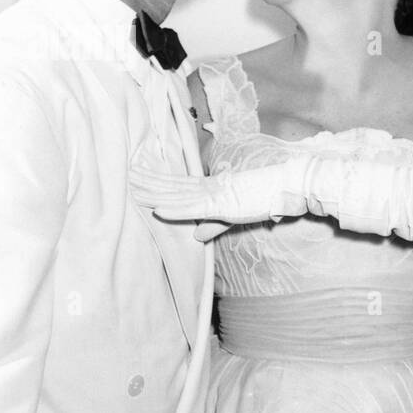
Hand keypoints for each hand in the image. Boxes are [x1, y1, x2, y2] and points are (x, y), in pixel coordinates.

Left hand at [130, 164, 308, 225]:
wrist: (286, 187)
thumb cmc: (266, 198)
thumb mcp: (235, 216)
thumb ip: (214, 226)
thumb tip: (196, 237)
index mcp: (212, 187)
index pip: (178, 184)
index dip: (157, 181)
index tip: (138, 175)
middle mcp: (210, 188)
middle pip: (172, 185)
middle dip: (149, 182)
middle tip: (125, 176)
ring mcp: (215, 195)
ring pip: (178, 195)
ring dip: (154, 194)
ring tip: (133, 189)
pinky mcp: (223, 206)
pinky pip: (195, 209)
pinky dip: (176, 210)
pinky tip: (158, 210)